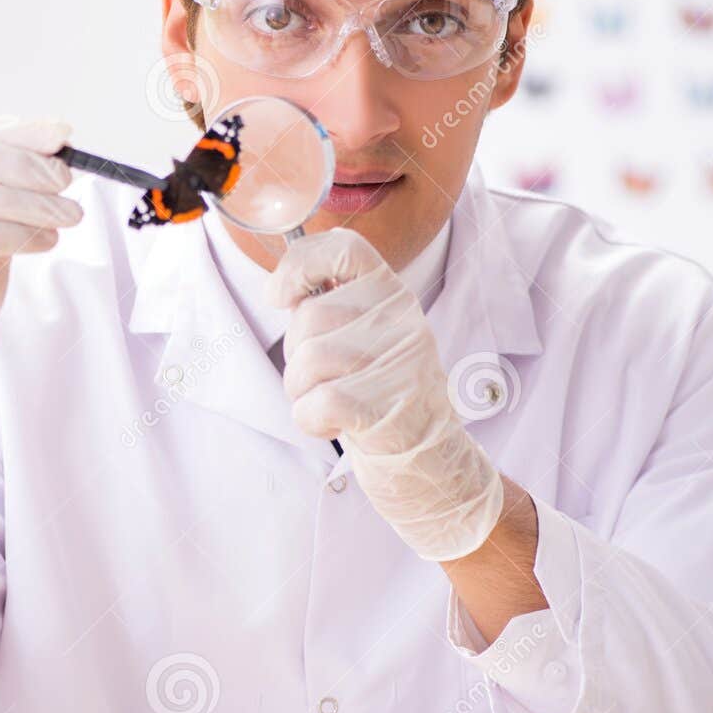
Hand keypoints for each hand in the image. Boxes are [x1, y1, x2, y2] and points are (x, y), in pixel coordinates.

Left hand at [265, 227, 503, 560]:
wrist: (432, 465)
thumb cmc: (383, 398)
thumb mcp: (365, 339)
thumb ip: (330, 308)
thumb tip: (282, 286)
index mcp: (392, 295)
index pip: (344, 248)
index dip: (298, 265)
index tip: (279, 295)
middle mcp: (401, 320)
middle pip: (309, 317)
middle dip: (296, 355)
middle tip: (327, 379)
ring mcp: (400, 363)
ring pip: (308, 360)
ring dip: (302, 391)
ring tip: (333, 403)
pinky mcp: (389, 408)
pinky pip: (316, 401)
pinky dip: (310, 419)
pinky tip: (336, 425)